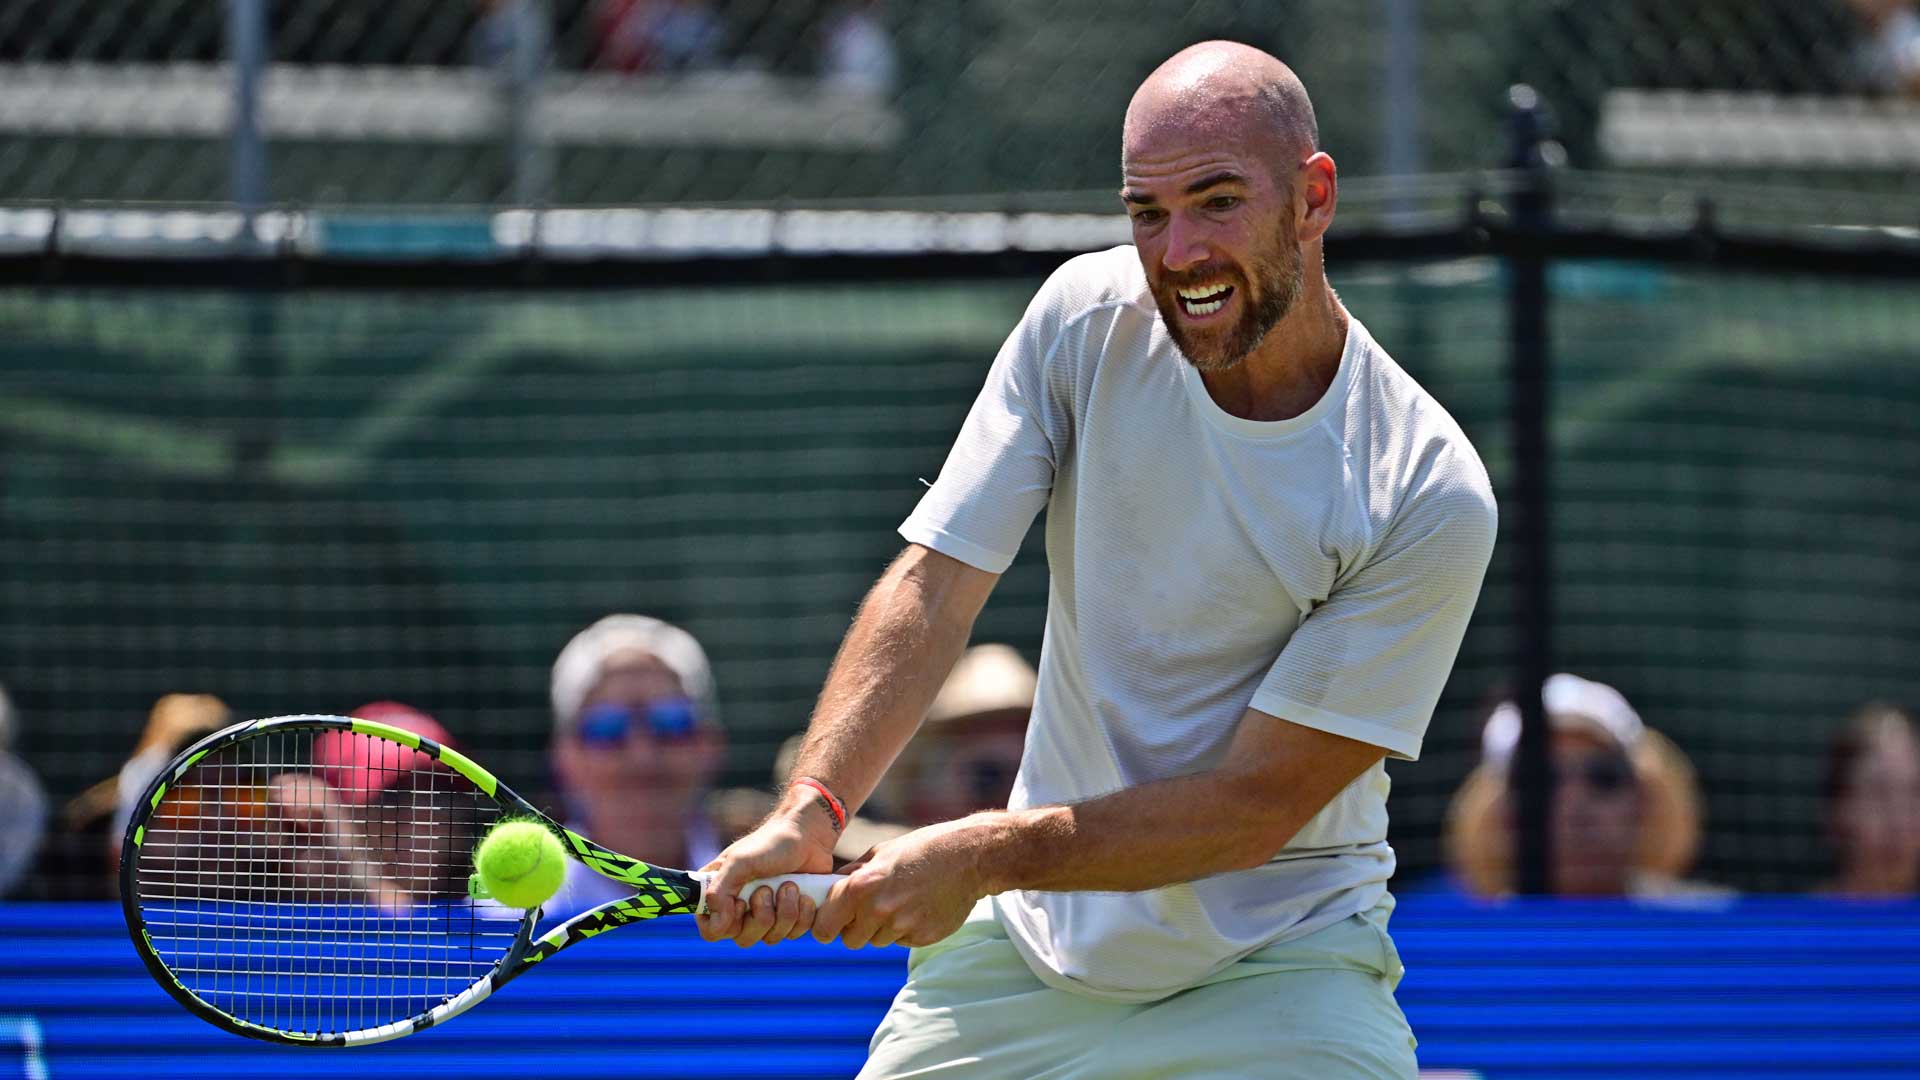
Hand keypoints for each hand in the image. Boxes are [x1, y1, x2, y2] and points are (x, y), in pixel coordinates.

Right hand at [695, 792, 837, 946]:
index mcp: (721, 894)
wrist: (810, 836)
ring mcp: (767, 915)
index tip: (741, 903)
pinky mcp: (790, 918)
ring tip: (790, 885)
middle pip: (743, 939)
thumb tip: (718, 922)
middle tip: (768, 888)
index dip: (725, 925)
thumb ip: (720, 891)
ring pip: (770, 938)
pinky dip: (802, 914)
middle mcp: (741, 909)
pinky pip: (794, 934)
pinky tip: (804, 894)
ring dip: (784, 912)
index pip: (711, 931)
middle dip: (761, 915)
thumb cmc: (771, 843)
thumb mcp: (740, 862)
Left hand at [813, 815, 995, 949]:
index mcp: (860, 887)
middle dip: (856, 928)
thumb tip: (829, 889)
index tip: (833, 922)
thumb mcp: (880, 853)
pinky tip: (919, 907)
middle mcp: (878, 910)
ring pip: (877, 941)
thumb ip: (852, 875)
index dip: (827, 925)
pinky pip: (902, 941)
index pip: (825, 927)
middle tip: (871, 909)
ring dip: (883, 928)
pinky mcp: (922, 937)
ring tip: (901, 901)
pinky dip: (906, 929)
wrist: (968, 858)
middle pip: (851, 940)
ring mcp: (901, 926)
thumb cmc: (921, 849)